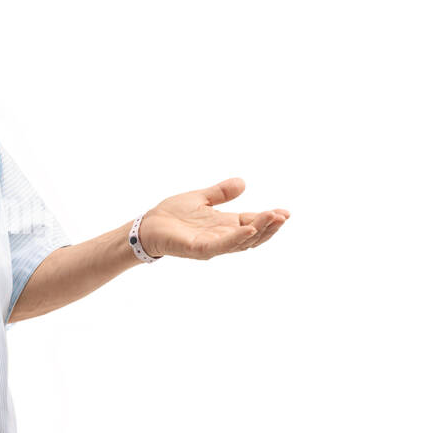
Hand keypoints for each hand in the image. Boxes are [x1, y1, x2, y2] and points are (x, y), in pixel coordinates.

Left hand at [137, 178, 288, 259]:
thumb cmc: (171, 214)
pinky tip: (249, 229)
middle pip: (253, 236)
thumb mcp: (201, 198)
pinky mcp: (198, 249)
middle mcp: (221, 237)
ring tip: (273, 218)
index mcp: (224, 225)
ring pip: (241, 242)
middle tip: (283, 216)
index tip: (285, 212)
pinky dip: (236, 238)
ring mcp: (211, 245)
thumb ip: (221, 193)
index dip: (268, 219)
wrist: (147, 225)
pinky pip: (221, 245)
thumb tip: (243, 182)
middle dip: (269, 226)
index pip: (252, 223)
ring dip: (259, 230)